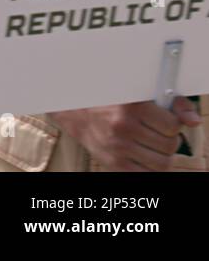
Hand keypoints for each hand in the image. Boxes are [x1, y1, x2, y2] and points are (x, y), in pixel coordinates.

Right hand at [51, 98, 201, 170]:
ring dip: (163, 156)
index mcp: (130, 106)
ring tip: (152, 146)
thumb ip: (171, 103)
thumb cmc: (109, 100)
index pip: (172, 125)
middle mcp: (123, 127)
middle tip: (158, 132)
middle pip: (170, 145)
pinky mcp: (113, 163)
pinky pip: (147, 175)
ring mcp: (118, 148)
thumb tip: (193, 121)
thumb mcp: (138, 93)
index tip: (164, 120)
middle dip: (169, 140)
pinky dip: (151, 168)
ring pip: (163, 163)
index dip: (173, 124)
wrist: (75, 112)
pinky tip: (144, 156)